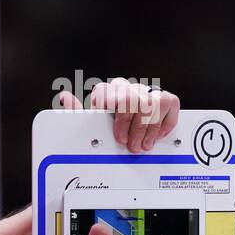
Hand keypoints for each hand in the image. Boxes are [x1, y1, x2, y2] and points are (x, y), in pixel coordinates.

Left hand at [57, 78, 179, 152]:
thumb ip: (77, 113)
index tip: (119, 137)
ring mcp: (147, 92)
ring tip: (144, 144)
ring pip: (153, 102)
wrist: (127, 134)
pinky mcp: (166, 99)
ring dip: (149, 129)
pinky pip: (170, 104)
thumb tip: (64, 97)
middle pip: (133, 100)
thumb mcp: (90, 125)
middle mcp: (128, 88)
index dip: (117, 119)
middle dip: (134, 128)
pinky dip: (164, 123)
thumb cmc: (108, 130)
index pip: (109, 93)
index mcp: (109, 92)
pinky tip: (156, 134)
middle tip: (132, 146)